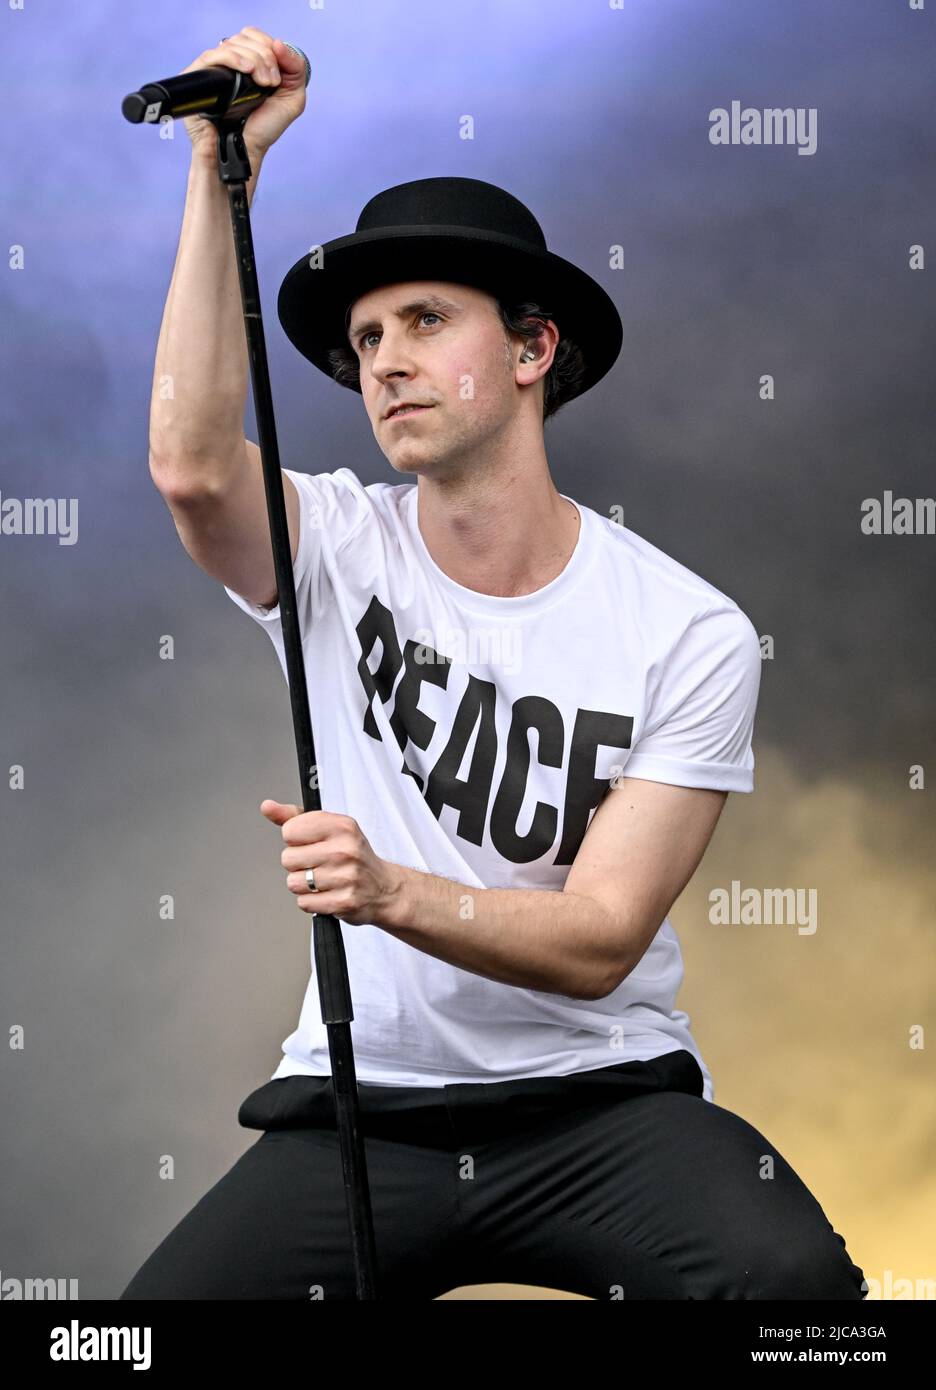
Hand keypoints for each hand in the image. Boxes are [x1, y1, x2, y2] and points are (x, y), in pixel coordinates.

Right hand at [182, 27, 308, 163]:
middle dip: (265, 56)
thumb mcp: (292, 99)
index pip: (254, 36)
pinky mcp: (198, 76)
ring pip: (232, 43)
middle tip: (271, 83)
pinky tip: (247, 70)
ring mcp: (214, 69)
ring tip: (264, 84)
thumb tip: (279, 43)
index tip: (277, 75)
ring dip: (254, 59)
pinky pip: (212, 55)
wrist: (243, 150)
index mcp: (249, 62)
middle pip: (245, 37)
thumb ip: (296, 70)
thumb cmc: (263, 130)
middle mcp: (231, 62)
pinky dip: (233, 58)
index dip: (269, 47)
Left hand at [260, 800, 403, 924]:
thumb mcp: (329, 828)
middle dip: (298, 864)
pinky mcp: (344, 901)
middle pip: (288, 859)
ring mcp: (345, 877)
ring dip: (304, 885)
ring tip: (324, 880)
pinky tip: (327, 893)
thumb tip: (267, 806)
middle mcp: (345, 849)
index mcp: (341, 825)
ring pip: (293, 883)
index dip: (295, 839)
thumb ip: (294, 817)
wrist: (383, 888)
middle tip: (319, 864)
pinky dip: (311, 901)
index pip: (289, 831)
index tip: (311, 843)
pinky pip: (304, 902)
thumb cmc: (353, 856)